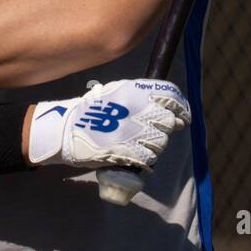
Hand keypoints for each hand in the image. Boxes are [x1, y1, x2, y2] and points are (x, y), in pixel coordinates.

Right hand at [27, 78, 190, 169]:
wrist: (66, 130)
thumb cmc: (91, 111)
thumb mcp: (115, 91)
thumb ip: (140, 95)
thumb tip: (166, 105)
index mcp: (134, 91)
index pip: (170, 96)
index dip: (182, 108)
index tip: (183, 117)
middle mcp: (137, 109)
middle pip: (168, 122)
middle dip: (165, 129)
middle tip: (154, 133)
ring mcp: (133, 131)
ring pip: (161, 142)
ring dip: (155, 146)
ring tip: (141, 145)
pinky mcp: (127, 151)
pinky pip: (149, 158)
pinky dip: (146, 159)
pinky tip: (137, 157)